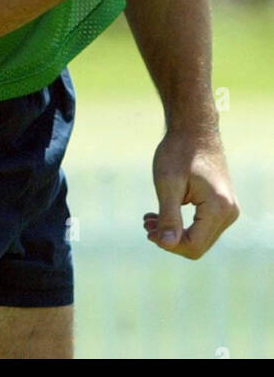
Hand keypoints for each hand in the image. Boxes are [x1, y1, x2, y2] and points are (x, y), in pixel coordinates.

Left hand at [144, 128, 239, 258]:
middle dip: (170, 239)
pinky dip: (182, 225)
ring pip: (200, 237)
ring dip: (174, 232)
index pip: (194, 245)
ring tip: (149, 220)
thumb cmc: (178, 153)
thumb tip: (167, 244)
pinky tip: (160, 216)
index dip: (169, 244)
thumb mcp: (167, 184)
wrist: (194, 131)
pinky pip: (203, 226)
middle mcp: (229, 213)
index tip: (148, 229)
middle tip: (146, 225)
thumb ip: (169, 216)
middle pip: (198, 244)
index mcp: (218, 208)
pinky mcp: (222, 206)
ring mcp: (228, 210)